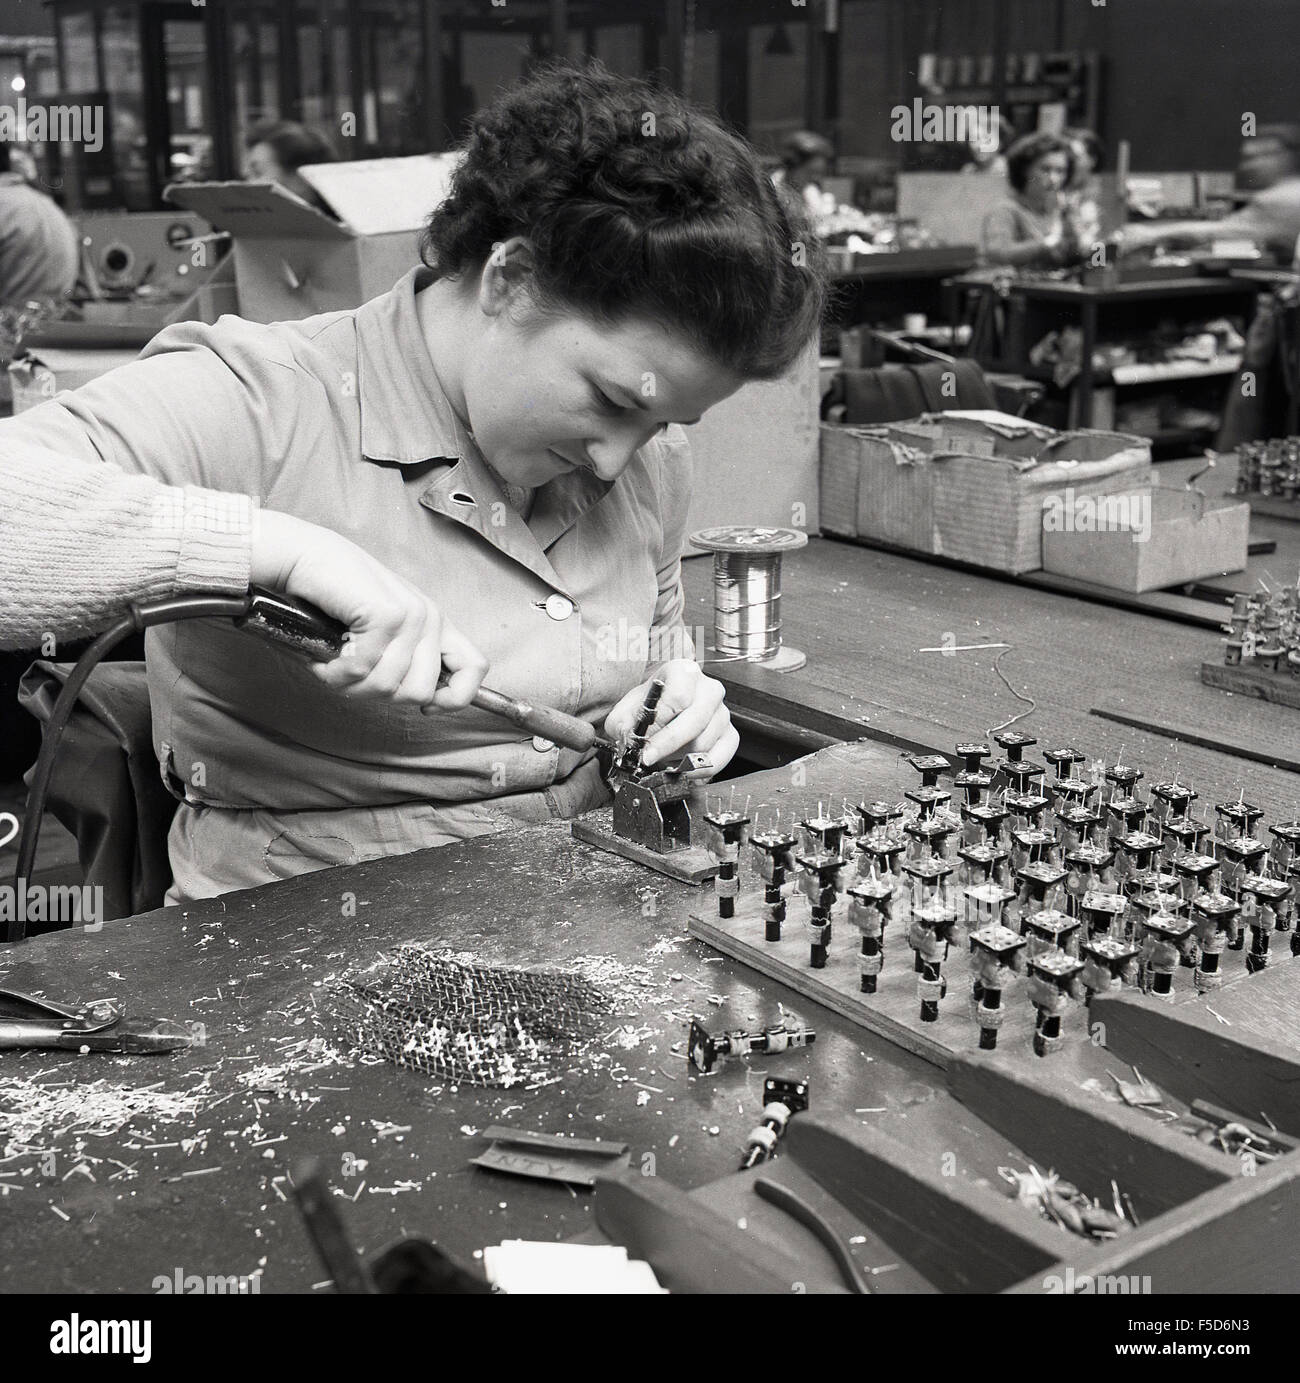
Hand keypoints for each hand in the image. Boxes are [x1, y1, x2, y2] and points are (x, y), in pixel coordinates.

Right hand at [251, 508, 488, 708]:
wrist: (302, 557)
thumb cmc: (332, 599)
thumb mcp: (378, 635)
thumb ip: (403, 662)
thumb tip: (425, 704)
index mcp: (434, 624)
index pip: (475, 668)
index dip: (455, 699)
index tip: (427, 709)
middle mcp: (429, 618)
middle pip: (418, 693)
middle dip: (378, 694)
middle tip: (352, 672)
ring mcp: (411, 616)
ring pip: (387, 687)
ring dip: (350, 683)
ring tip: (335, 657)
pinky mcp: (387, 615)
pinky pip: (362, 670)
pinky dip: (334, 670)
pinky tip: (326, 651)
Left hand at [604, 660, 737, 781]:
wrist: (663, 713)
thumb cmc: (649, 708)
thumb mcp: (627, 711)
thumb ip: (624, 723)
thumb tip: (632, 740)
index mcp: (684, 672)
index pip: (678, 697)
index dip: (660, 723)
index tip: (644, 740)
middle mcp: (708, 689)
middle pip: (695, 720)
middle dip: (668, 745)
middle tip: (648, 758)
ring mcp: (722, 712)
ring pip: (704, 742)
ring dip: (679, 756)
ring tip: (663, 756)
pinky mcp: (730, 735)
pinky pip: (719, 758)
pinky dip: (698, 770)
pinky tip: (682, 769)